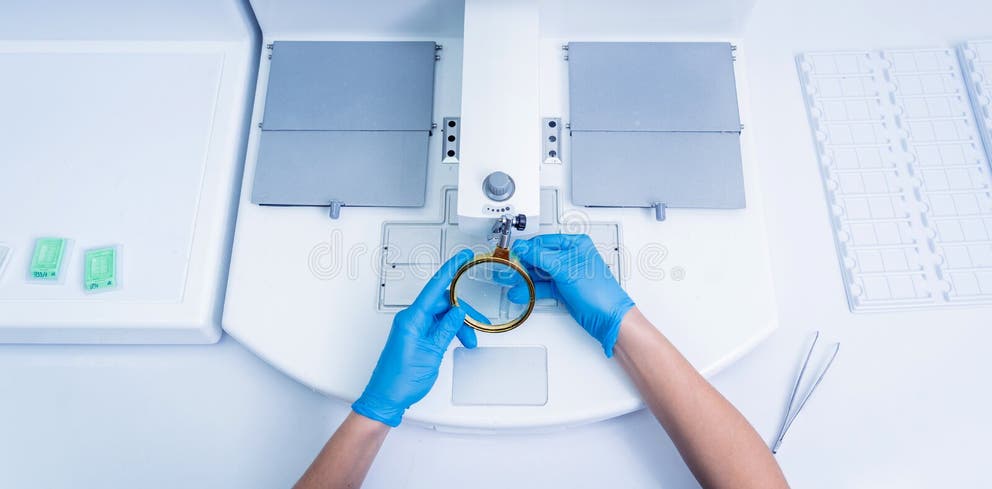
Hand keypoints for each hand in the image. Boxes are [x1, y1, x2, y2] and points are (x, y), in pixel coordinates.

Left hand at [352, 249, 477, 426]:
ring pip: (441, 316)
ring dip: (457, 326)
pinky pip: (435, 325)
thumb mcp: (432, 353)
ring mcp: (412, 328)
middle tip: (478, 325)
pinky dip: (449, 331)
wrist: (387, 398)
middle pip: (442, 303)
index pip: (435, 287)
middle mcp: (410, 319)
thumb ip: (446, 329)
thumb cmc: (401, 380)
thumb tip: (457, 312)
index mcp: (412, 319)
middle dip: (463, 313)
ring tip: (468, 341)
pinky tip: (457, 340)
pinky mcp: (414, 336)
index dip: (451, 269)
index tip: (463, 257)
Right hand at [509, 234, 634, 356]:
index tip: (511, 254)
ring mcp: (567, 274)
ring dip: (525, 279)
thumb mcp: (565, 269)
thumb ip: (540, 256)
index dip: (526, 248)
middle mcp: (570, 256)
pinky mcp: (564, 289)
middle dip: (523, 265)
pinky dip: (531, 290)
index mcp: (575, 244)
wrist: (608, 318)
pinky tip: (521, 293)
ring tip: (512, 282)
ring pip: (539, 273)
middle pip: (539, 257)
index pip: (543, 241)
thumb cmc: (599, 292)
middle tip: (508, 270)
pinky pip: (543, 286)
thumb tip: (523, 247)